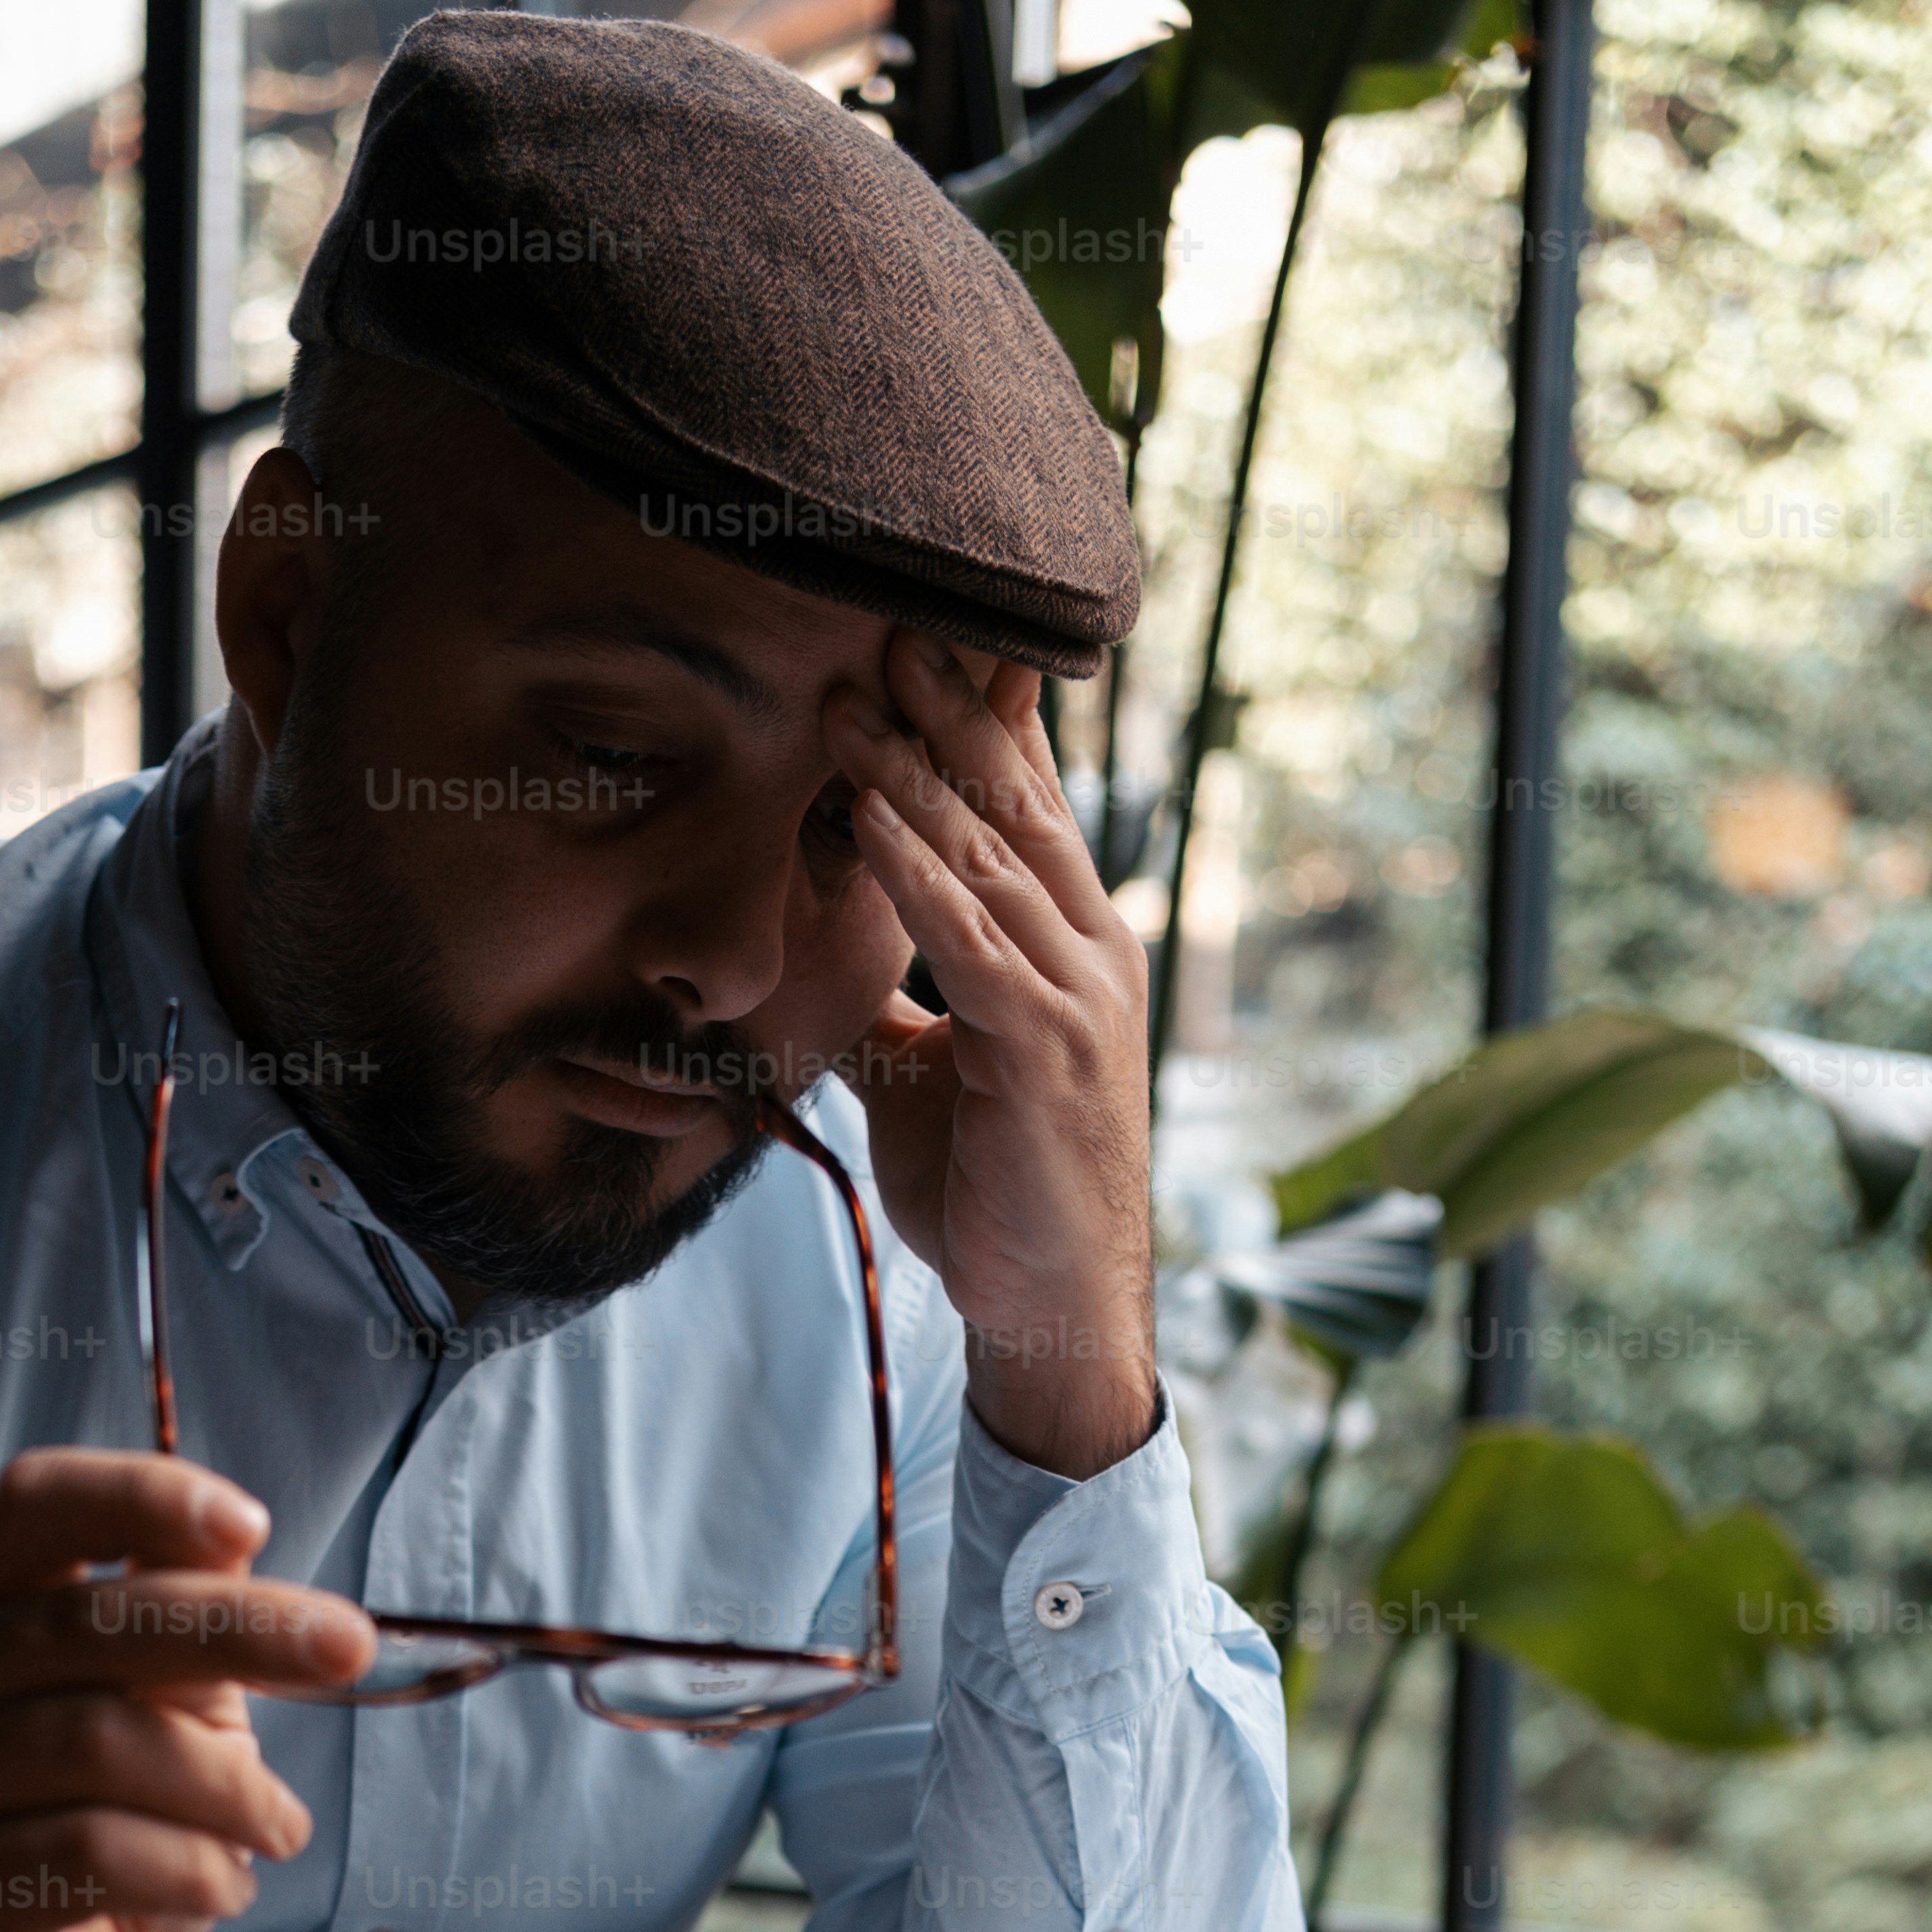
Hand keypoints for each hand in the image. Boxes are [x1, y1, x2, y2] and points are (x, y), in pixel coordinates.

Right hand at [0, 1450, 375, 1931]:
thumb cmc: (106, 1842)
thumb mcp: (163, 1718)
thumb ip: (185, 1630)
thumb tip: (241, 1535)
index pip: (32, 1503)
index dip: (141, 1496)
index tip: (252, 1524)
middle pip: (88, 1623)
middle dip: (241, 1628)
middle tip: (351, 1649)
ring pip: (99, 1744)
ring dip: (230, 1786)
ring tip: (283, 1827)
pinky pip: (91, 1855)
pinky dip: (192, 1869)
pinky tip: (225, 1891)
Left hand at [825, 629, 1157, 1479]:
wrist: (1051, 1310)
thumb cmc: (998, 1194)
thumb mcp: (935, 1076)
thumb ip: (902, 1006)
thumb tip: (839, 956)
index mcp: (1072, 949)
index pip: (1027, 810)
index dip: (979, 721)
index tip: (924, 639)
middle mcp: (1092, 955)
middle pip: (1015, 808)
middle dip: (947, 713)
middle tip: (884, 621)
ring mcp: (1078, 1001)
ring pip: (990, 863)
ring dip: (914, 776)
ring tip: (851, 698)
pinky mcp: (1046, 1054)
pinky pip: (972, 946)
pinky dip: (919, 879)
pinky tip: (872, 820)